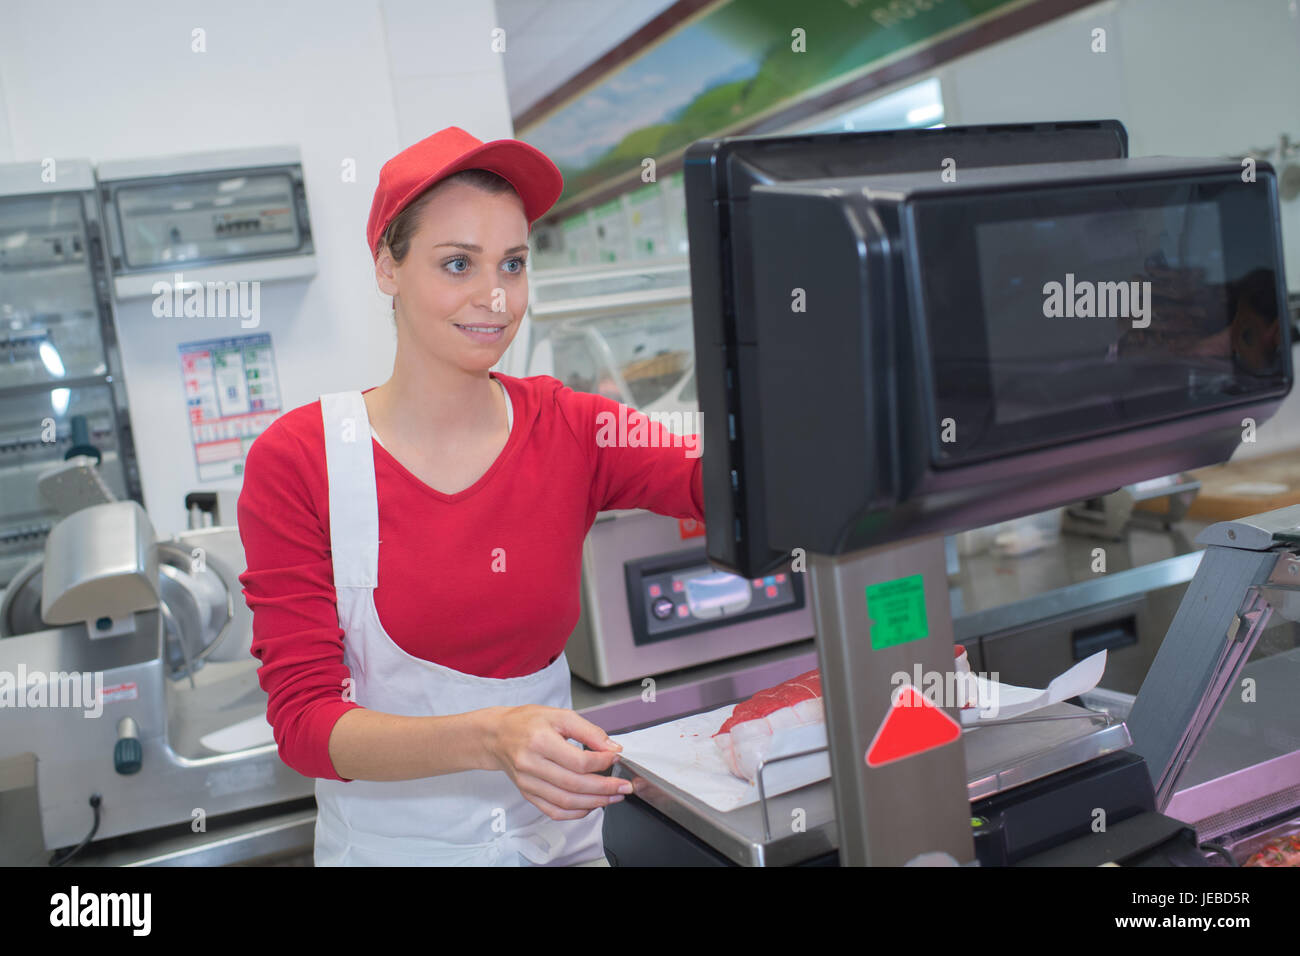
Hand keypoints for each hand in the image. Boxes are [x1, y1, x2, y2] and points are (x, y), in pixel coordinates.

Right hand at [484, 705, 631, 820]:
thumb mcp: (559, 715)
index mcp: (539, 741)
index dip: (602, 762)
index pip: (578, 760)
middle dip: (605, 788)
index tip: (615, 758)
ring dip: (594, 803)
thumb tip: (611, 748)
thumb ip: (588, 731)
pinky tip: (590, 806)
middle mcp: (531, 764)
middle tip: (624, 786)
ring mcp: (528, 783)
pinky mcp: (527, 794)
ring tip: (613, 798)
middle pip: (574, 784)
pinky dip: (575, 813)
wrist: (497, 735)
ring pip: (566, 801)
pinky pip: (553, 811)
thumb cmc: (526, 722)